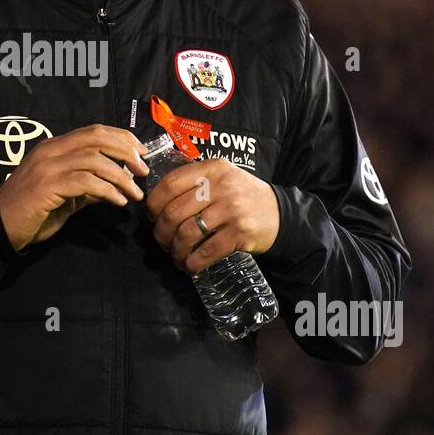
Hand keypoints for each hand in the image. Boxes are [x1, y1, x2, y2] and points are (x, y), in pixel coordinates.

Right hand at [0, 124, 149, 252]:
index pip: (93, 131)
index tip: (140, 151)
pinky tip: (118, 201)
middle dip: (125, 151)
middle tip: (142, 170)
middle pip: (96, 138)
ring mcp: (47, 166)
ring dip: (120, 176)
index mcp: (53, 147)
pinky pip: (85, 181)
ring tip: (134, 193)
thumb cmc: (32, 211)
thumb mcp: (66, 195)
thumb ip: (88, 186)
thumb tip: (116, 184)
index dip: (121, 137)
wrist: (0, 227)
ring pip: (94, 159)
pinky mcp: (46, 185)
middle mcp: (50, 150)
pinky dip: (107, 190)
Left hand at [144, 158, 279, 273]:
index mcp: (212, 169)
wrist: (281, 213)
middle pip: (174, 212)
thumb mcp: (222, 177)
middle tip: (161, 241)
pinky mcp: (240, 233)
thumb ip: (194, 180)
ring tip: (176, 256)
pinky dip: (192, 262)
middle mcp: (222, 186)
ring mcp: (232, 210)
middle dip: (161, 232)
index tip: (151, 216)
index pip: (170, 184)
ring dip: (175, 250)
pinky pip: (206, 251)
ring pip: (187, 234)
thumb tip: (157, 199)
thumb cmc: (243, 195)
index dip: (154, 203)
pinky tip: (189, 265)